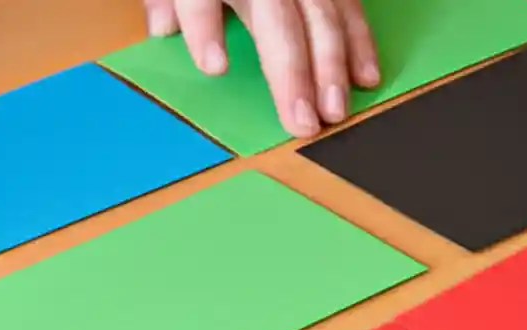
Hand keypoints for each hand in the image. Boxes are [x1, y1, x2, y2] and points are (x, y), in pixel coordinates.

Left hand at [143, 0, 379, 138]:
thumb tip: (161, 27)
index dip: (206, 29)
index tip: (214, 66)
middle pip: (275, 17)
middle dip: (291, 70)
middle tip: (301, 121)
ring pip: (321, 15)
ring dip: (332, 66)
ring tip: (334, 111)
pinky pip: (349, 6)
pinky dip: (360, 43)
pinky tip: (365, 78)